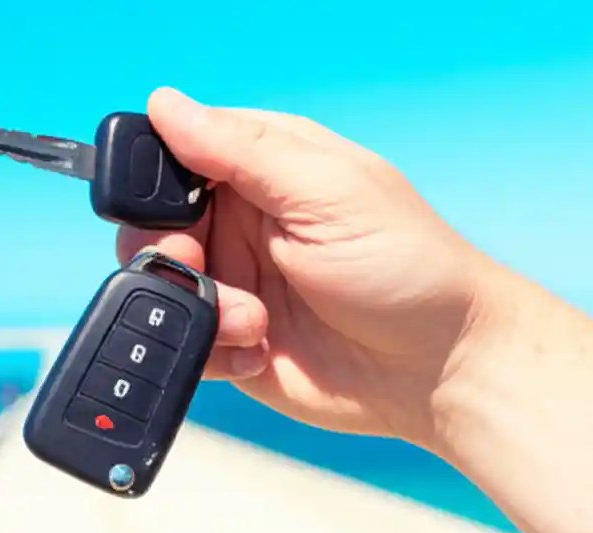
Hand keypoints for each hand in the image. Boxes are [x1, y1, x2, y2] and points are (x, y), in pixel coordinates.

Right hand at [117, 88, 499, 447]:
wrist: (438, 371)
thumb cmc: (405, 268)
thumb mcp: (327, 192)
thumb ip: (241, 149)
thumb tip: (164, 102)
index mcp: (265, 169)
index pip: (179, 152)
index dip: (158, 179)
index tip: (172, 209)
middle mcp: (243, 223)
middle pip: (154, 224)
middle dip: (166, 250)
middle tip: (199, 264)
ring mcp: (236, 284)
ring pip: (161, 287)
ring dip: (194, 306)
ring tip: (252, 321)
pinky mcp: (233, 342)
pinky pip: (183, 343)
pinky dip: (209, 350)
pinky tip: (258, 350)